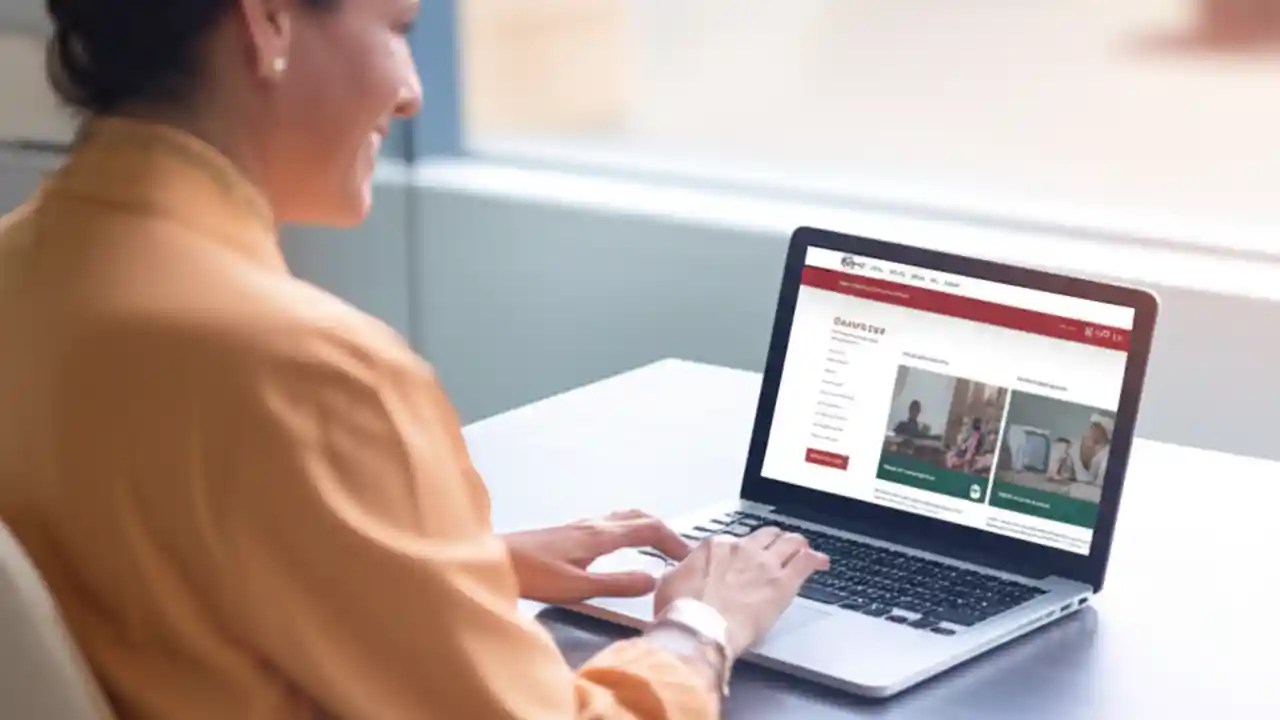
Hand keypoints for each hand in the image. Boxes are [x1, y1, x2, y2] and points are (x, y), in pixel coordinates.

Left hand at [502, 509, 691, 603]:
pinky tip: (622, 545)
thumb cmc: (532, 575)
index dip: (674, 541)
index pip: (648, 530)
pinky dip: (630, 530)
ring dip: (647, 528)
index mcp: (600, 535)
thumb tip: (653, 580)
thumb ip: (616, 583)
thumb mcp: (578, 586)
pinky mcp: (570, 532)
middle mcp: (594, 524)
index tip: (690, 559)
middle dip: (665, 531)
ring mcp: (581, 526)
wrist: (493, 558)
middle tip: (681, 553)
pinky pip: (612, 523)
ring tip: (660, 547)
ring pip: (625, 517)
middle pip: (640, 517)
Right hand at [654, 527, 828, 656]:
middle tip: (779, 548)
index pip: (736, 540)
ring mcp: (765, 564)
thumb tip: (677, 575)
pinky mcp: (782, 584)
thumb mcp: (669, 584)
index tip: (743, 558)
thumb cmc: (683, 611)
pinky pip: (806, 562)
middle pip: (767, 536)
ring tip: (803, 549)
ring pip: (790, 541)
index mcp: (716, 547)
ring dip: (798, 544)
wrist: (700, 627)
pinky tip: (821, 561)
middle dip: (774, 540)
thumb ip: (680, 574)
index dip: (743, 550)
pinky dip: (816, 559)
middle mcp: (743, 549)